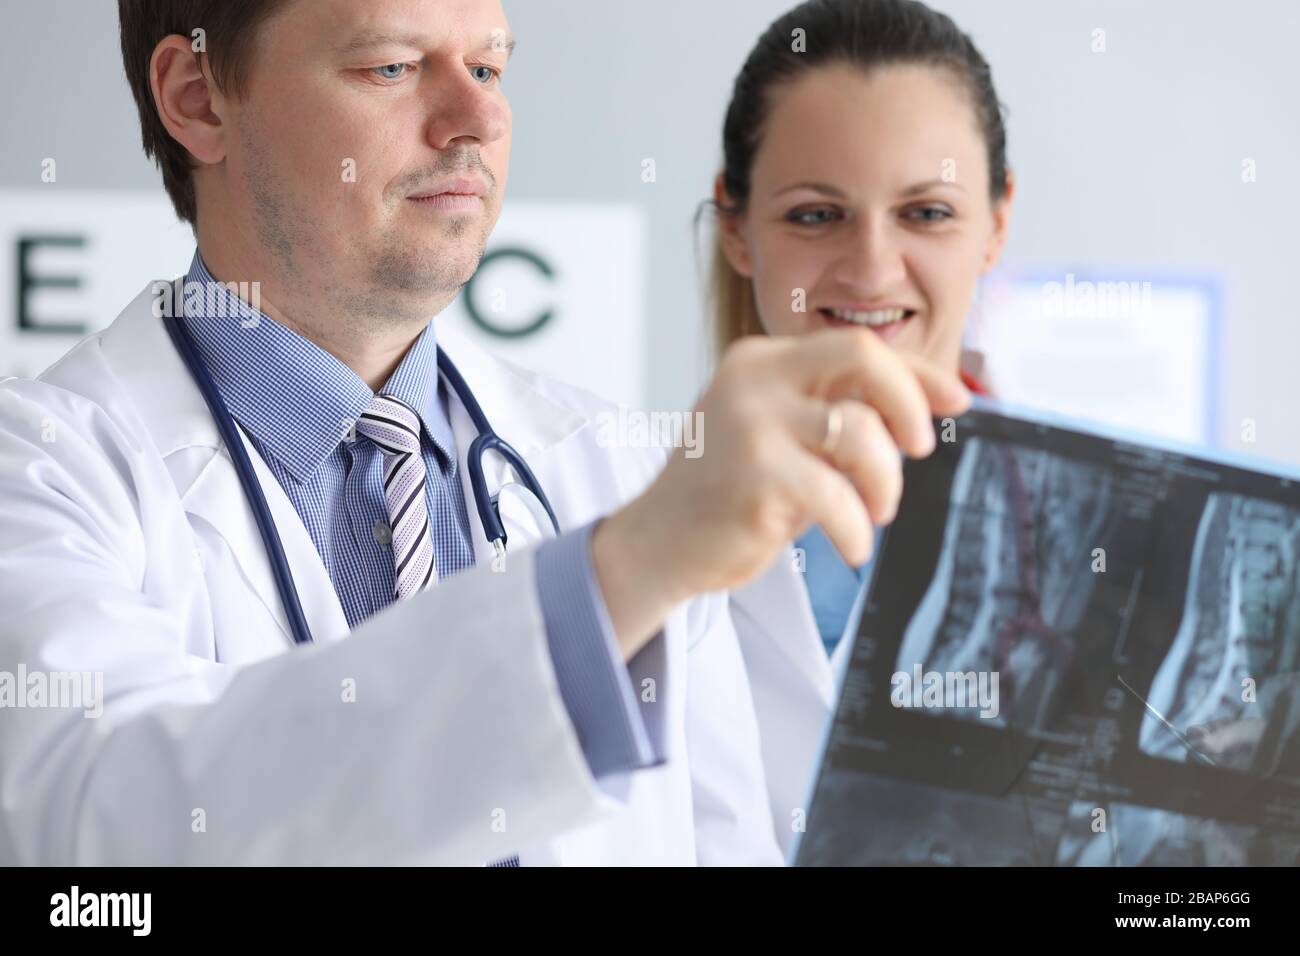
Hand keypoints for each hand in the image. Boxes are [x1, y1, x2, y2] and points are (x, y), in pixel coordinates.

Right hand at [592, 328, 970, 657]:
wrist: (659, 542)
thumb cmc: (728, 490)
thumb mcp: (779, 434)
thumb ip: (833, 411)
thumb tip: (927, 404)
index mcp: (761, 360)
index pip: (857, 346)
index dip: (917, 373)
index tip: (957, 402)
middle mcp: (755, 379)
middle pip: (862, 357)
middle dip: (908, 402)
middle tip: (919, 449)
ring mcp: (752, 423)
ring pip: (861, 433)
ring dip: (884, 483)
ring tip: (872, 513)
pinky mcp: (757, 475)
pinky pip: (840, 497)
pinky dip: (857, 529)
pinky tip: (851, 545)